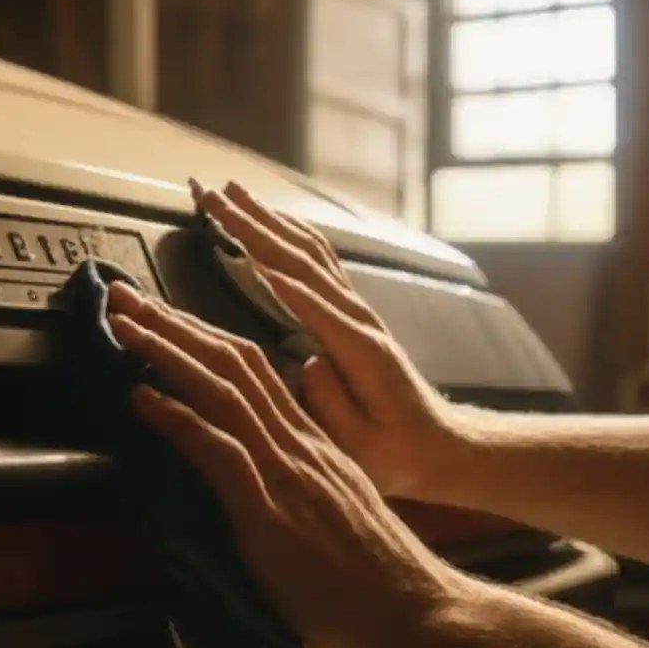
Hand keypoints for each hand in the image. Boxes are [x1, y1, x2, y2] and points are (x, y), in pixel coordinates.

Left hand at [106, 280, 470, 646]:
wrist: (414, 611)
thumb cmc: (372, 574)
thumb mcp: (332, 506)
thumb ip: (300, 477)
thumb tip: (259, 465)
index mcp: (311, 439)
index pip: (252, 368)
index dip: (203, 334)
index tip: (163, 312)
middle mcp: (299, 442)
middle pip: (232, 361)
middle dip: (174, 322)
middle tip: (124, 294)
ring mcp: (286, 471)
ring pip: (221, 389)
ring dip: (165, 351)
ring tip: (122, 324)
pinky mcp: (270, 511)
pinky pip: (217, 450)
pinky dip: (176, 418)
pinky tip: (140, 398)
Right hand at [192, 181, 484, 502]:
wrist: (440, 446)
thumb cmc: (397, 454)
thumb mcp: (362, 442)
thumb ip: (333, 400)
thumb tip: (307, 360)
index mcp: (356, 346)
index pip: (307, 298)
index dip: (269, 269)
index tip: (229, 237)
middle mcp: (357, 315)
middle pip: (299, 258)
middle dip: (251, 223)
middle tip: (208, 194)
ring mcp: (356, 308)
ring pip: (307, 250)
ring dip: (266, 218)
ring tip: (229, 193)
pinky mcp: (351, 311)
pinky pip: (316, 261)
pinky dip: (287, 234)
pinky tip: (269, 221)